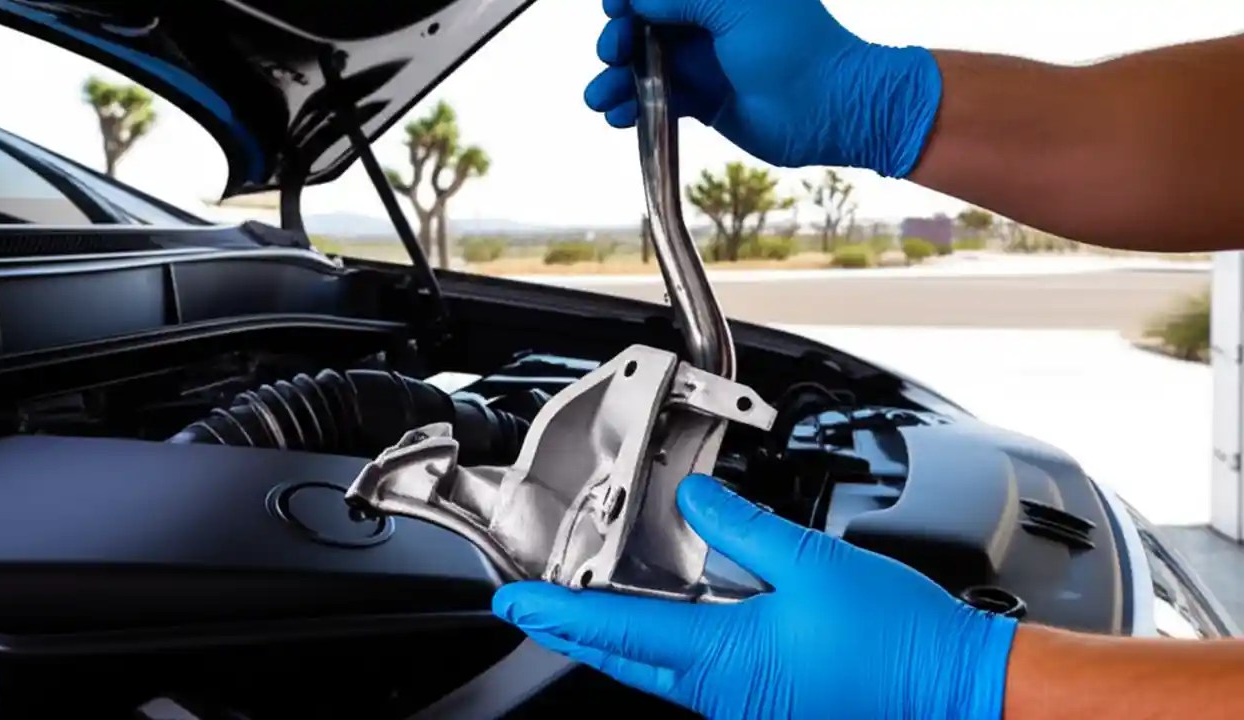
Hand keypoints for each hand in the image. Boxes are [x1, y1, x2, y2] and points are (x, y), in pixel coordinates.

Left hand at [492, 474, 1017, 718]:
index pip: (617, 631)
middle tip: (540, 605)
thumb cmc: (897, 640)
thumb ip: (743, 527)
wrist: (957, 690)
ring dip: (621, 640)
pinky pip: (699, 680)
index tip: (518, 602)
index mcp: (726, 659)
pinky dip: (669, 649)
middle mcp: (726, 695)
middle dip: (577, 631)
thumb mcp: (812, 563)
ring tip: (592, 607)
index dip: (559, 613)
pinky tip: (674, 626)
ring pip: (659, 674)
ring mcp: (748, 709)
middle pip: (626, 660)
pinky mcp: (772, 708)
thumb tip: (696, 501)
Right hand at [584, 0, 942, 176]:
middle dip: (618, 37)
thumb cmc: (793, 47)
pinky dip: (633, 107)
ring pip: (643, 63)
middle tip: (613, 52)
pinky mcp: (702, 100)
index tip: (615, 8)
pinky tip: (620, 116)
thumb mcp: (734, 5)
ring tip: (601, 98)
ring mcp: (703, 60)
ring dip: (616, 79)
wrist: (830, 109)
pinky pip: (655, 99)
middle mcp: (707, 19)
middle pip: (642, 22)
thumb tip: (635, 0)